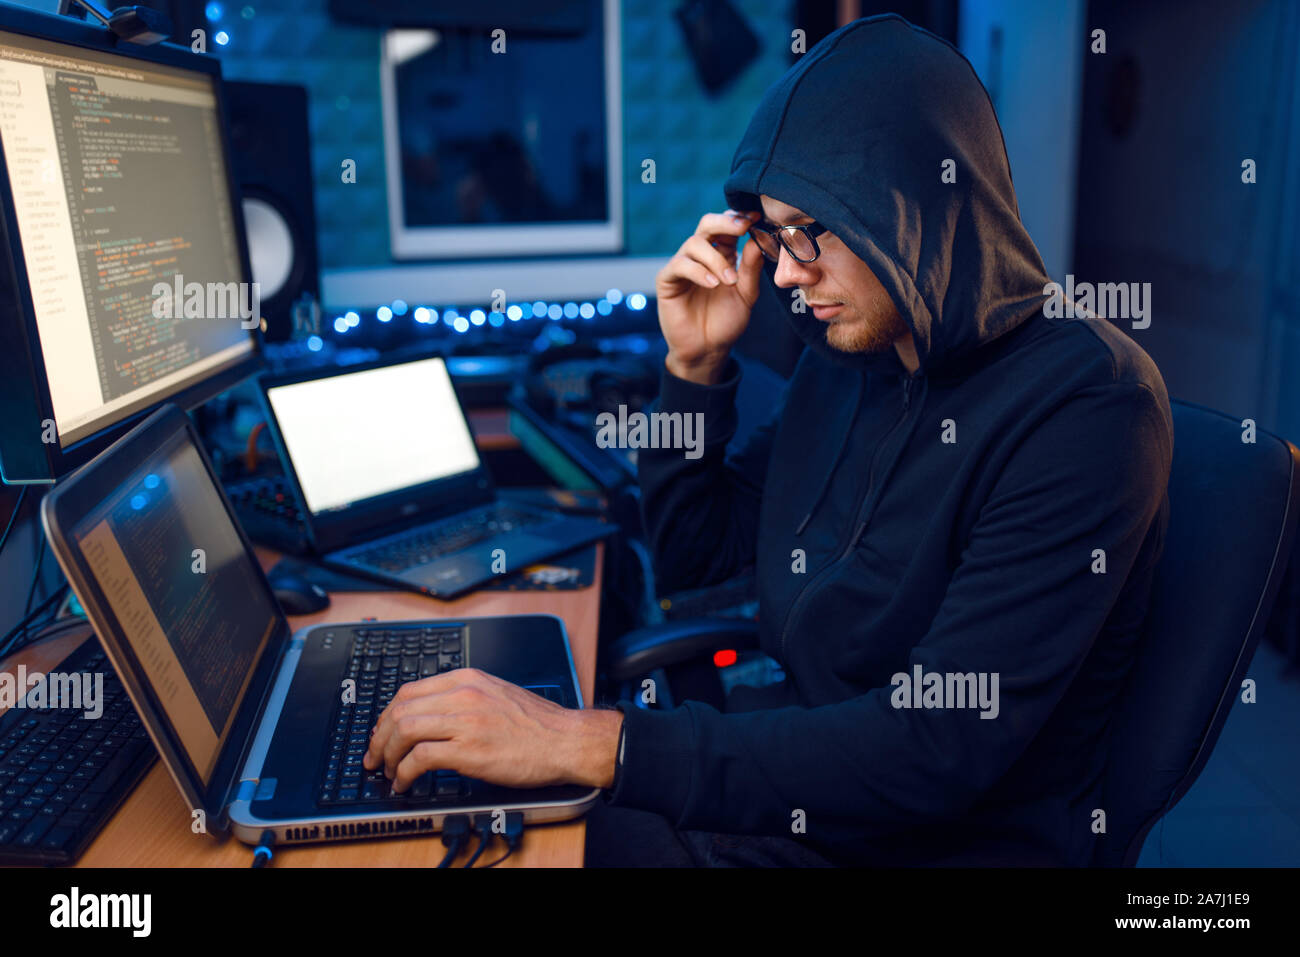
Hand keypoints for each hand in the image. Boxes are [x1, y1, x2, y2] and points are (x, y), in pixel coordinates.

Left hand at [362, 668, 623, 791]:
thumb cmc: (537, 724)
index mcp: (468, 679)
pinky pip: (420, 758)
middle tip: (375, 756)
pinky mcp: (469, 750)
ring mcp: (466, 721)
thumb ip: (463, 698)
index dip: (387, 715)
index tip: (381, 733)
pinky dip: (404, 772)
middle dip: (378, 736)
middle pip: (400, 709)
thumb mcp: (496, 694)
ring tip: (387, 771)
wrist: (565, 740)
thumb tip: (431, 716)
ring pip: (404, 730)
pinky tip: (405, 782)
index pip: (409, 691)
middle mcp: (463, 694)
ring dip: (387, 755)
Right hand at [656, 209, 764, 383]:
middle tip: (743, 229)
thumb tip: (756, 240)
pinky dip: (699, 272)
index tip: (756, 217)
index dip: (740, 218)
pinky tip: (713, 284)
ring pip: (694, 243)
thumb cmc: (726, 321)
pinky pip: (680, 265)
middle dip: (725, 223)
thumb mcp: (746, 294)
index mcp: (721, 254)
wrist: (708, 349)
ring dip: (715, 260)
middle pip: (707, 224)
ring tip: (729, 281)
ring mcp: (683, 266)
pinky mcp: (667, 280)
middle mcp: (701, 256)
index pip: (727, 226)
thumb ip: (751, 268)